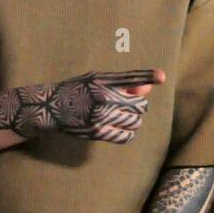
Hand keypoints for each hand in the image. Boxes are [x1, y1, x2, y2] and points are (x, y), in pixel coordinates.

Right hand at [48, 69, 164, 143]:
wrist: (51, 107)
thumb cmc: (77, 90)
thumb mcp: (96, 80)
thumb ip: (123, 84)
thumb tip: (148, 89)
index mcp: (103, 81)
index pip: (131, 78)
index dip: (148, 76)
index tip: (162, 76)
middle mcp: (103, 97)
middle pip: (140, 104)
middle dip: (137, 105)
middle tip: (126, 104)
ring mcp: (101, 116)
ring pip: (136, 121)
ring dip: (133, 119)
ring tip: (121, 116)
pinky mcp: (98, 132)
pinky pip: (126, 136)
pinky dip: (127, 132)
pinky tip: (120, 128)